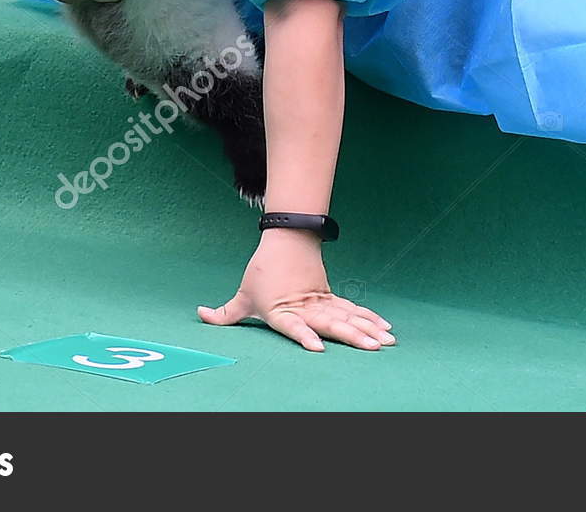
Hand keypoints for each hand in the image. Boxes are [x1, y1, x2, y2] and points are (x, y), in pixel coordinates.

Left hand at [198, 228, 394, 351]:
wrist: (287, 238)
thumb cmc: (264, 270)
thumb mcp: (243, 294)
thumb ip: (224, 313)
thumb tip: (200, 313)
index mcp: (281, 310)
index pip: (294, 325)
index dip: (304, 336)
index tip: (318, 347)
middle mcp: (305, 308)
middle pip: (332, 323)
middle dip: (353, 336)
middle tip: (372, 347)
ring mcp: (322, 302)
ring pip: (348, 316)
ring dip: (368, 329)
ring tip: (385, 341)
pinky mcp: (331, 298)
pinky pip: (354, 310)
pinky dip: (370, 318)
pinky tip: (384, 327)